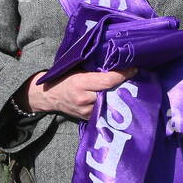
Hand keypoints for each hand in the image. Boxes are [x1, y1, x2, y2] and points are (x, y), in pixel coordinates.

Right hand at [22, 68, 137, 120]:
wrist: (49, 96)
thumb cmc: (62, 79)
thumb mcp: (75, 69)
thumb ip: (93, 69)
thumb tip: (113, 63)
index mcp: (80, 83)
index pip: (107, 81)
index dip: (122, 75)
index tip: (134, 69)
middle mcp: (84, 99)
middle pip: (111, 93)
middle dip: (123, 86)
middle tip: (134, 78)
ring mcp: (86, 111)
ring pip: (109, 103)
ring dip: (118, 96)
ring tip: (128, 88)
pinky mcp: (87, 118)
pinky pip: (103, 111)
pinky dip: (110, 104)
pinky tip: (117, 98)